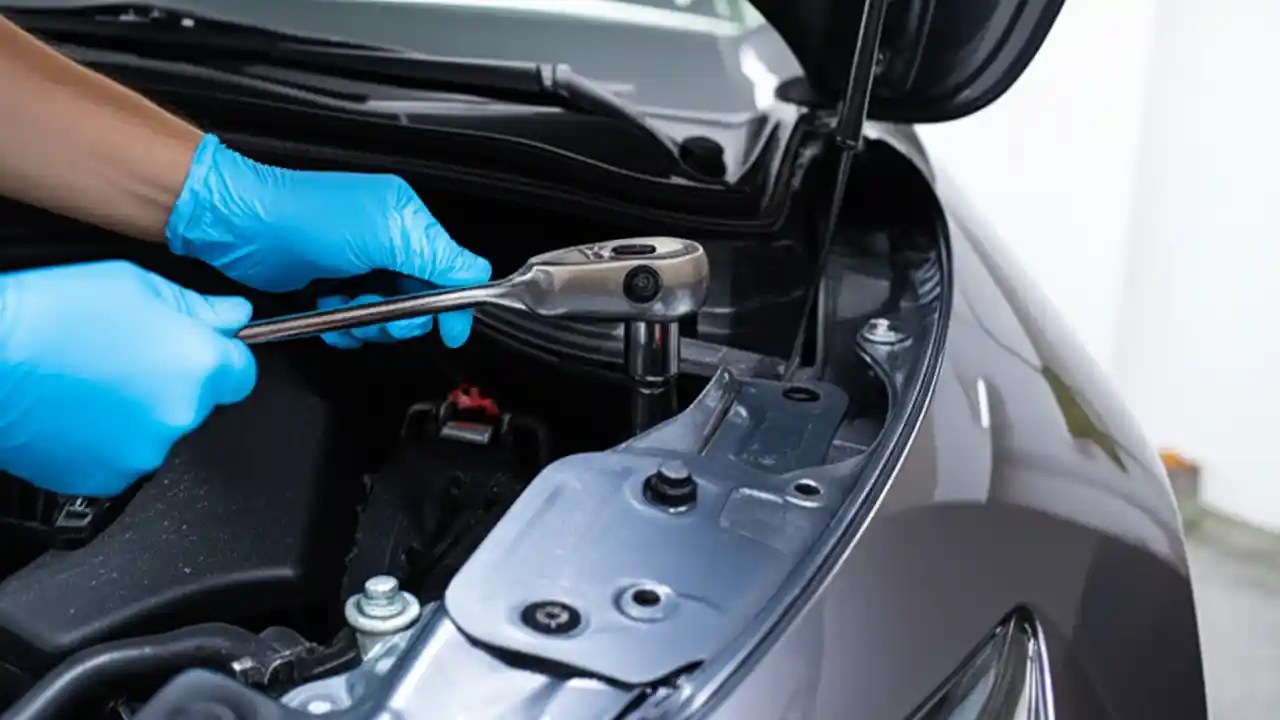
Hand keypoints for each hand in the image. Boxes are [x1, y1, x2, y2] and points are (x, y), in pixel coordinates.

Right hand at [0, 261, 256, 495]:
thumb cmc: (50, 316)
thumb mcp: (137, 285)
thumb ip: (197, 307)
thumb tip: (233, 317)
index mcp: (198, 366)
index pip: (242, 373)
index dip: (221, 357)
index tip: (198, 349)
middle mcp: (179, 415)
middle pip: (197, 401)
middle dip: (172, 381)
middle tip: (125, 356)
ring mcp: (143, 452)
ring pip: (158, 430)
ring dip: (139, 412)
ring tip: (92, 381)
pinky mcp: (106, 479)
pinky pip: (122, 456)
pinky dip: (107, 439)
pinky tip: (77, 409)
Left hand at [164, 135, 491, 347]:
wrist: (242, 225)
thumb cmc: (302, 215)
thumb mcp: (384, 234)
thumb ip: (436, 257)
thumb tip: (475, 276)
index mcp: (407, 219)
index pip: (454, 269)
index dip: (454, 305)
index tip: (450, 331)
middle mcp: (388, 240)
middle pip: (422, 300)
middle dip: (402, 317)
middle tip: (384, 315)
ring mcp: (360, 263)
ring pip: (388, 315)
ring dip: (368, 323)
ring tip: (347, 309)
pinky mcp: (335, 283)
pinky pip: (356, 321)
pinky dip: (344, 326)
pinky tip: (329, 312)